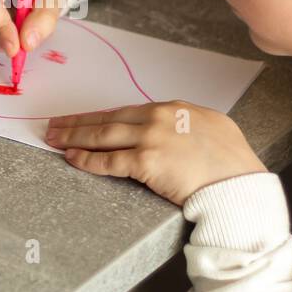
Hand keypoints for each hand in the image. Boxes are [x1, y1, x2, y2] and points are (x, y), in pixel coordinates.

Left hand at [44, 100, 266, 206]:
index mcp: (173, 108)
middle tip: (54, 124)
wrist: (238, 183)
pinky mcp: (146, 163)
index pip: (126, 111)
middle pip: (108, 119)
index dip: (101, 115)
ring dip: (73, 137)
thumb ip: (185, 124)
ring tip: (53, 138)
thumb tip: (170, 130)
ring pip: (102, 136)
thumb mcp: (211, 128)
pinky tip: (70, 157)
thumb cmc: (232, 162)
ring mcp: (151, 139)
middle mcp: (158, 118)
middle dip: (77, 122)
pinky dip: (86, 159)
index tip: (83, 118)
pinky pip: (108, 161)